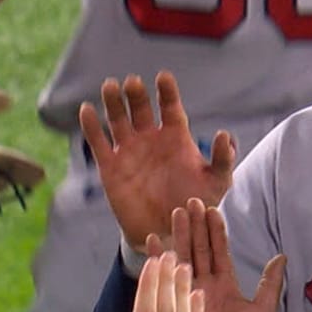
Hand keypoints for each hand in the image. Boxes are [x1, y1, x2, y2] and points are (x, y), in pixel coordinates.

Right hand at [79, 70, 237, 253]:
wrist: (168, 234)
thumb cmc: (195, 205)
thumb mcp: (216, 183)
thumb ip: (222, 160)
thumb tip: (225, 134)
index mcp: (176, 137)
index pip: (170, 106)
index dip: (166, 91)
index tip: (163, 77)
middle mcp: (151, 138)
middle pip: (141, 108)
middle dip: (136, 94)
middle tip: (132, 83)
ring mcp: (129, 150)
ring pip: (118, 119)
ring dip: (113, 102)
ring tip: (110, 86)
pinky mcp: (110, 167)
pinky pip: (98, 143)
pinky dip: (91, 126)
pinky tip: (86, 110)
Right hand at [149, 200, 284, 311]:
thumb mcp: (263, 311)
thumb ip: (270, 284)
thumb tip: (282, 257)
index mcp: (225, 285)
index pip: (219, 251)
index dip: (216, 230)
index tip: (213, 209)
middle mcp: (204, 285)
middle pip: (198, 248)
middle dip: (195, 225)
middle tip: (190, 201)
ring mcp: (187, 292)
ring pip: (182, 256)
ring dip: (178, 235)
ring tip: (175, 212)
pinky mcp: (173, 302)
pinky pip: (164, 277)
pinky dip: (157, 259)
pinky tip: (153, 241)